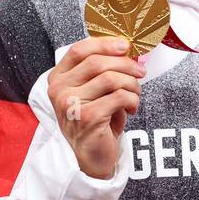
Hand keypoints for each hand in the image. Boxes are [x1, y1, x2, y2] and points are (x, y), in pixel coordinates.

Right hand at [47, 37, 144, 178]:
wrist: (91, 156)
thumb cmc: (95, 120)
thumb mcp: (94, 90)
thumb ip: (102, 70)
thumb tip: (127, 49)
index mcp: (58, 78)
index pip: (78, 50)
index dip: (104, 43)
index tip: (125, 45)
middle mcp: (59, 90)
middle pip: (97, 62)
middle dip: (126, 65)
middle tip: (140, 72)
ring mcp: (70, 104)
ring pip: (111, 78)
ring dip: (132, 84)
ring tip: (135, 94)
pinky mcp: (87, 117)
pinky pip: (119, 96)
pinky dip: (132, 100)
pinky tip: (132, 108)